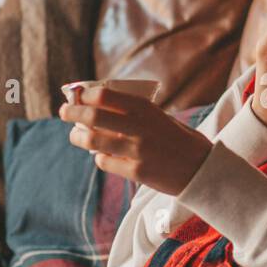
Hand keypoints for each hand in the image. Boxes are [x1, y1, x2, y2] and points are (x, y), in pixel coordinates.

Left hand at [60, 86, 211, 195]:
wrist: (203, 169)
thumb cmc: (180, 140)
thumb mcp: (160, 117)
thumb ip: (134, 112)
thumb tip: (97, 104)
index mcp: (146, 108)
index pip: (103, 95)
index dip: (84, 95)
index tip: (76, 95)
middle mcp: (139, 126)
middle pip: (92, 116)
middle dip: (71, 112)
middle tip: (63, 112)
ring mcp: (137, 150)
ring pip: (92, 140)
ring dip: (78, 136)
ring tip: (75, 136)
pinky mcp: (137, 171)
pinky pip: (104, 161)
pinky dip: (99, 157)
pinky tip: (102, 155)